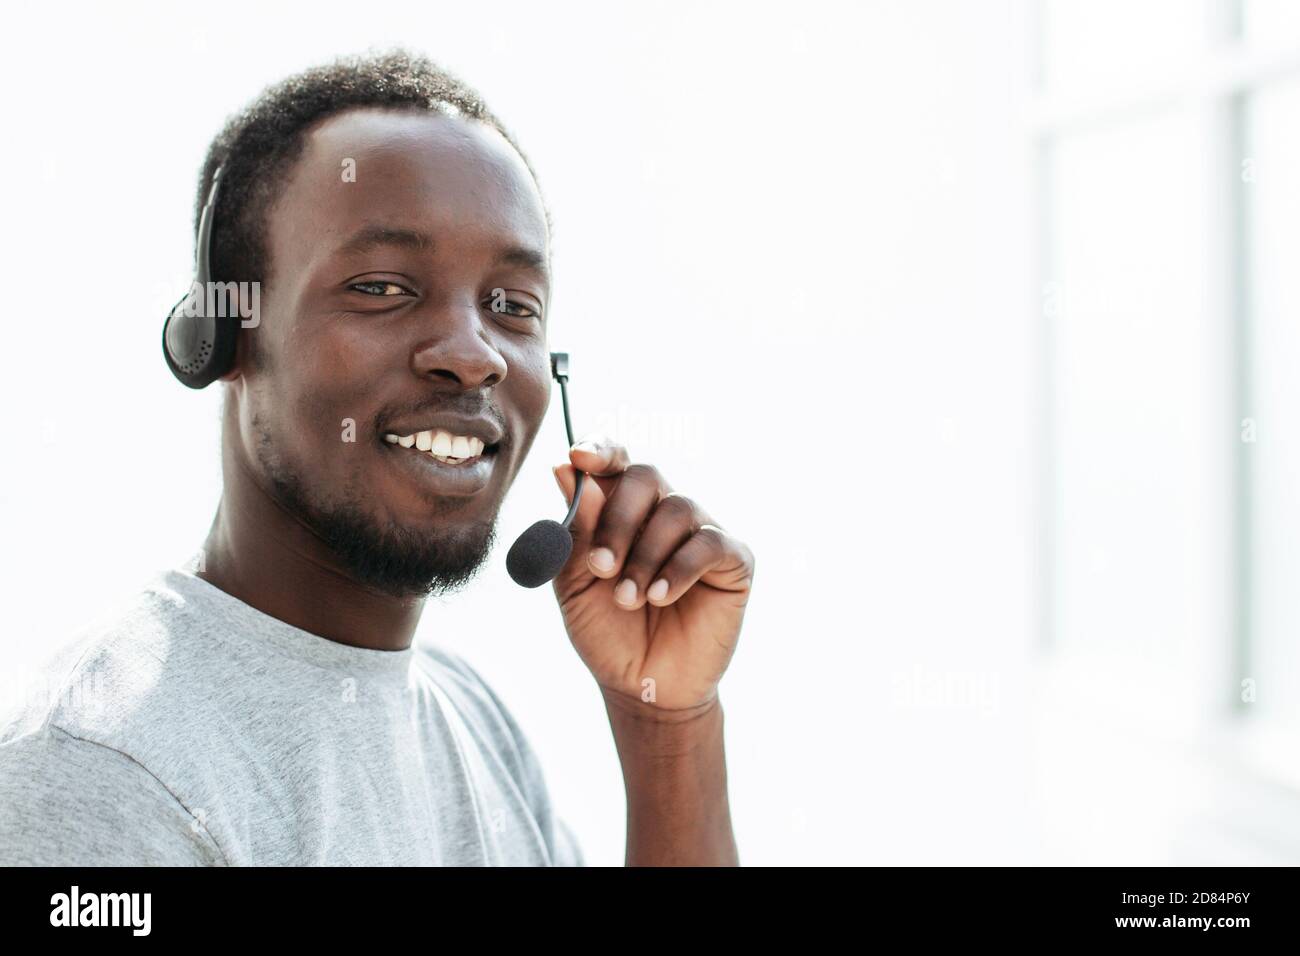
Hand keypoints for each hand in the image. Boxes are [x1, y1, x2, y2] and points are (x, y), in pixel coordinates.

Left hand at [551, 437, 754, 716]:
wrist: (642, 687)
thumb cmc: (607, 632)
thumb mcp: (575, 585)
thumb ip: (574, 533)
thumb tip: (564, 470)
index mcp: (622, 510)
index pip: (616, 462)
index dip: (600, 450)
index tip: (579, 457)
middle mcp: (663, 513)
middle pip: (647, 477)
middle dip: (619, 518)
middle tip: (601, 567)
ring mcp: (701, 534)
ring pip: (678, 510)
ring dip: (645, 556)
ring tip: (628, 599)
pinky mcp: (733, 562)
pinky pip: (709, 545)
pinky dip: (679, 569)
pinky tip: (659, 598)